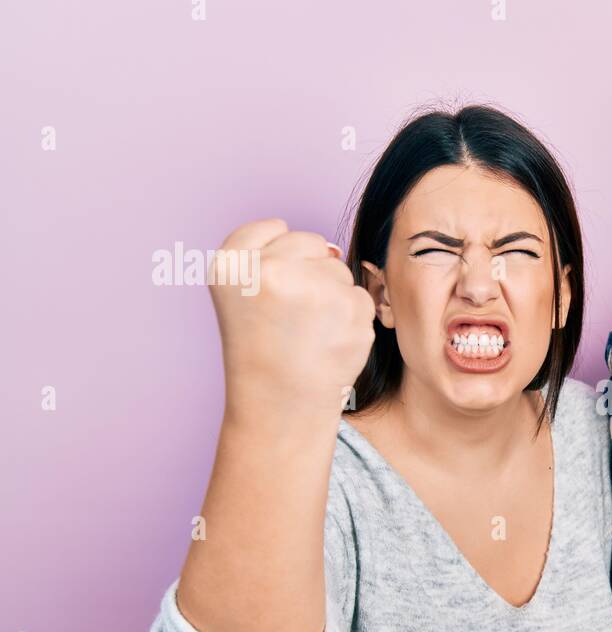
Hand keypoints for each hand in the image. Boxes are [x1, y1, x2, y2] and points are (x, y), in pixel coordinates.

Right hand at [208, 219, 375, 419]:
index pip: (273, 227)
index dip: (278, 260)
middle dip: (309, 274)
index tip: (269, 294)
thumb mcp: (238, 292)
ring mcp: (312, 289)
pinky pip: (361, 296)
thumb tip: (334, 248)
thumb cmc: (262, 346)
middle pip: (312, 243)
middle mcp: (268, 271)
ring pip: (339, 270)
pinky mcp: (350, 309)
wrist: (280, 403)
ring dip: (332, 296)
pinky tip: (330, 342)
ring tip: (309, 332)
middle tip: (290, 317)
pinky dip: (352, 318)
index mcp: (231, 265)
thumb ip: (269, 253)